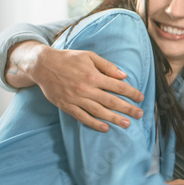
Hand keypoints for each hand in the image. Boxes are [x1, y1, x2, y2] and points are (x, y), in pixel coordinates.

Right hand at [21, 44, 145, 131]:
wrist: (43, 65)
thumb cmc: (68, 59)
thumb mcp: (89, 56)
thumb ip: (107, 66)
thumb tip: (124, 76)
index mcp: (93, 75)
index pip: (118, 86)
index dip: (131, 93)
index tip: (141, 98)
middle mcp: (86, 88)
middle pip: (111, 101)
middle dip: (128, 108)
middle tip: (140, 114)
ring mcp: (76, 99)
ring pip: (99, 111)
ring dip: (114, 118)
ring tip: (127, 124)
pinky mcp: (67, 106)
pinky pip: (82, 117)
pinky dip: (94, 123)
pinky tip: (105, 128)